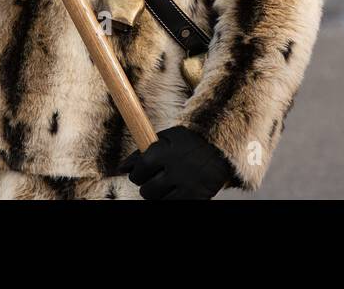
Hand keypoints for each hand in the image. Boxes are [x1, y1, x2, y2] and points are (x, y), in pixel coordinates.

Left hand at [118, 126, 233, 199]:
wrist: (221, 149)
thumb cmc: (190, 142)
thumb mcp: (168, 138)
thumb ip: (143, 151)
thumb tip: (121, 167)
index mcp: (165, 151)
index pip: (138, 170)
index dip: (137, 172)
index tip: (140, 171)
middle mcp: (175, 169)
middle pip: (146, 190)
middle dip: (146, 185)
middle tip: (155, 177)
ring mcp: (186, 185)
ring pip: (157, 200)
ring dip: (157, 194)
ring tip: (165, 183)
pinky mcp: (195, 197)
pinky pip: (172, 204)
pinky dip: (170, 199)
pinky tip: (175, 190)